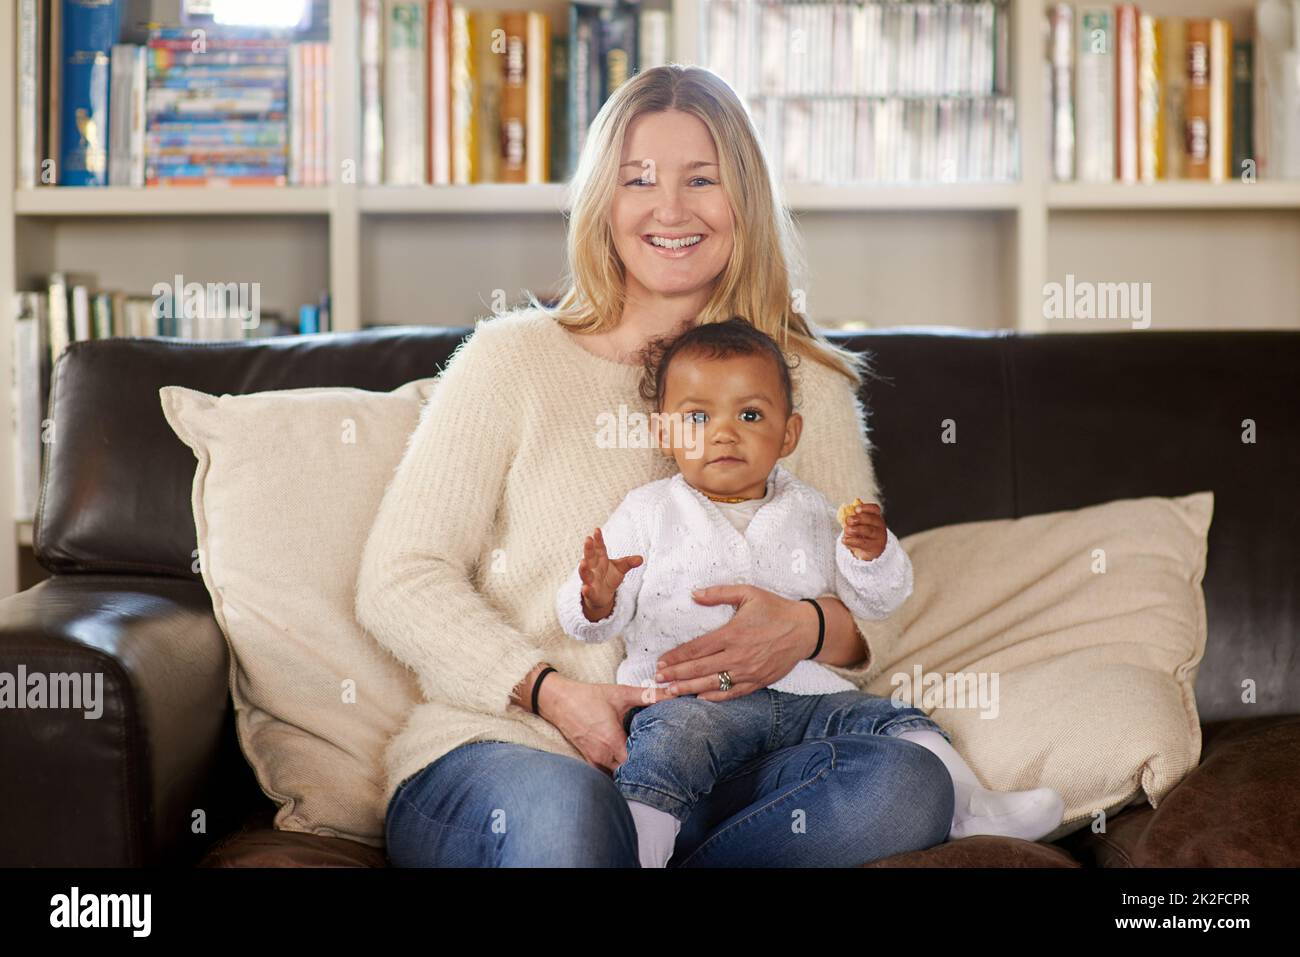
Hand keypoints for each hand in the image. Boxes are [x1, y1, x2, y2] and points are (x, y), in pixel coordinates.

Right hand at [536, 673, 678, 773]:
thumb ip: (647, 695)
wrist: (559, 701)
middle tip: (659, 760)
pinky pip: (605, 774)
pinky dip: (616, 771)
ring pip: (617, 775)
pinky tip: (625, 763)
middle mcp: (603, 755)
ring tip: (645, 763)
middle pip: (629, 772)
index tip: (665, 756)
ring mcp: (594, 760)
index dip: (653, 761)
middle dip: (644, 768)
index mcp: (613, 741)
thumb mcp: (620, 694)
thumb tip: (671, 693)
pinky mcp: (588, 760)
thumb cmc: (588, 697)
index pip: (638, 762)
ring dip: (629, 771)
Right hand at [577, 527, 643, 621]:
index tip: (597, 530)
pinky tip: (585, 588)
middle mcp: (593, 568)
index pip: (599, 547)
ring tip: (583, 562)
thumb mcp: (621, 568)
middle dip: (588, 548)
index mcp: (600, 558)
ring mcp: (590, 580)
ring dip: (583, 568)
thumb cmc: (609, 577)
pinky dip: (586, 590)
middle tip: (588, 539)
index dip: (598, 539)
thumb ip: (629, 562)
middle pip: (589, 556)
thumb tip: (641, 559)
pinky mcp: (590, 593)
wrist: (603, 595)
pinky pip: (587, 591)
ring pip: (585, 573)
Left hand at [651, 586, 815, 701]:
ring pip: (713, 684)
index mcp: (732, 634)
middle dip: (676, 675)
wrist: (805, 629)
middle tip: (658, 680)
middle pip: (699, 669)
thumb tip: (694, 594)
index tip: (661, 662)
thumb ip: (719, 593)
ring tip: (671, 692)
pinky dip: (715, 696)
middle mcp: (738, 655)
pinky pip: (733, 693)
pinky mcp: (758, 682)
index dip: (676, 657)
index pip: (696, 649)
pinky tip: (701, 697)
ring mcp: (748, 671)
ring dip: (689, 688)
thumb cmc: (775, 609)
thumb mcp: (748, 593)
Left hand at [843, 501, 886, 560]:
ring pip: (868, 530)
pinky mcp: (875, 547)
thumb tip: (844, 513)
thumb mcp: (857, 525)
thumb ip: (852, 519)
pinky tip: (845, 540)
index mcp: (876, 517)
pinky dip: (852, 541)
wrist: (866, 552)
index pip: (875, 509)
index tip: (856, 509)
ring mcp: (879, 537)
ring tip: (847, 530)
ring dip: (855, 529)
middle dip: (859, 518)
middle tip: (849, 520)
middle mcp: (880, 526)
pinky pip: (863, 543)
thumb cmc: (861, 535)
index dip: (866, 508)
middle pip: (872, 519)